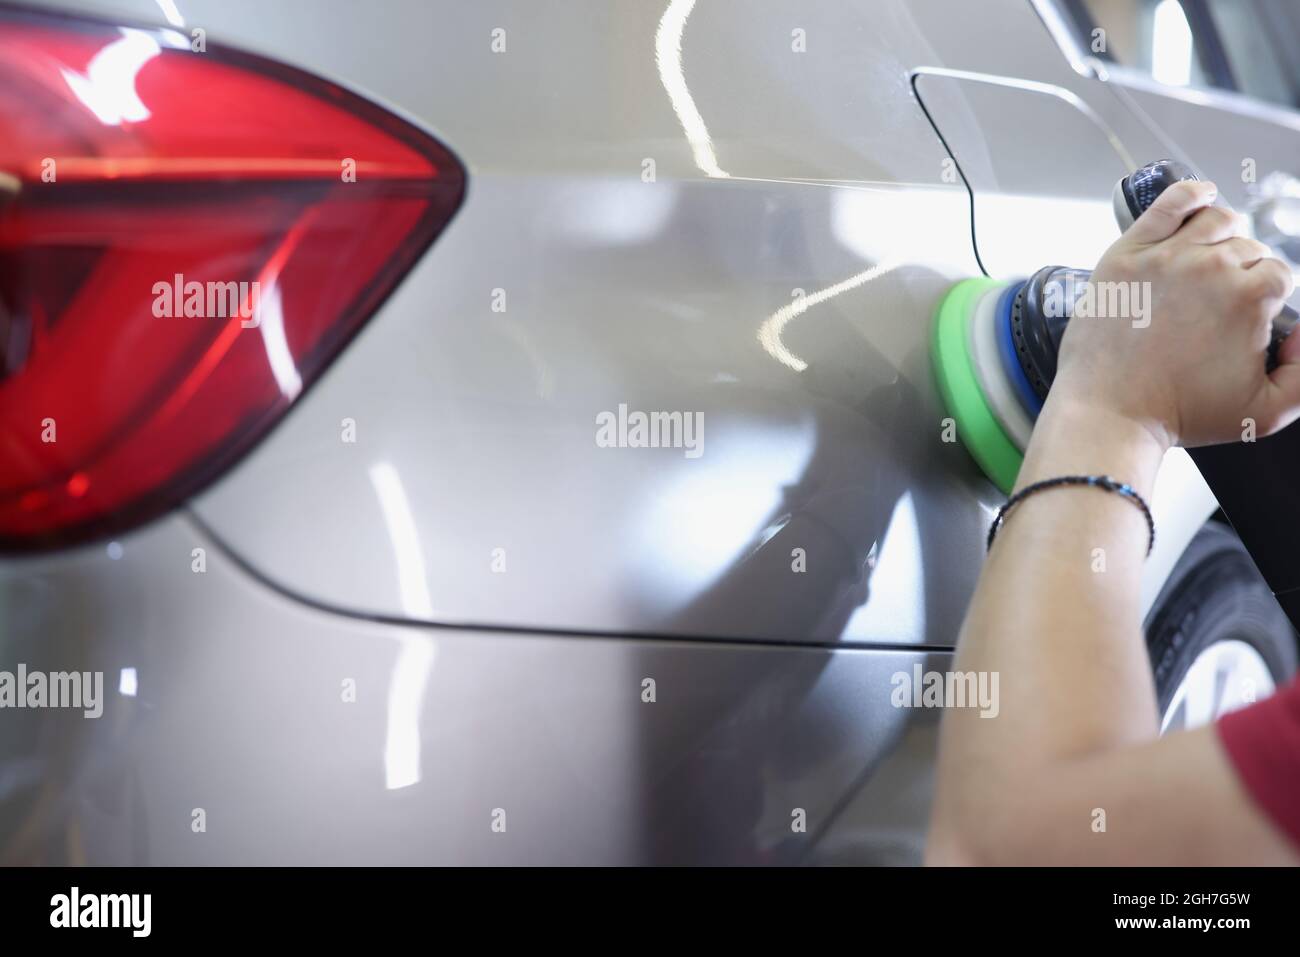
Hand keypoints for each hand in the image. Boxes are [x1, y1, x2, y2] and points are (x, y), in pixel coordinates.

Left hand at [1051, 179, 1296, 448]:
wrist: (1111, 412)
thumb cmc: (1179, 412)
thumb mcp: (1266, 411)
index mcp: (1249, 296)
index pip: (1278, 275)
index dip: (1266, 295)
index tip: (1248, 312)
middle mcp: (1211, 267)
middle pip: (1247, 249)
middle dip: (1243, 271)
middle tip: (1219, 301)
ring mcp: (1167, 255)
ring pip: (1216, 221)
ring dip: (1224, 234)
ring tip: (1213, 257)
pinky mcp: (1127, 253)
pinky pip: (1168, 203)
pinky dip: (1191, 192)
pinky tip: (1202, 196)